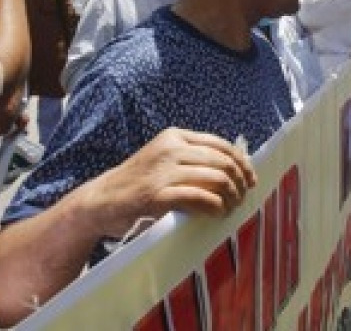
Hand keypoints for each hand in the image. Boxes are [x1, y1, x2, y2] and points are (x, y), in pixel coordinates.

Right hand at [74, 128, 254, 238]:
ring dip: (232, 196)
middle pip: (224, 161)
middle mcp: (171, 149)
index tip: (250, 178)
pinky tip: (218, 214)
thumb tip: (235, 166)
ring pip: (217, 179)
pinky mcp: (158, 196)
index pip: (221, 144)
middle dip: (240, 181)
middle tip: (243, 197)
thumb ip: (191, 157)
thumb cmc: (137, 183)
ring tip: (232, 207)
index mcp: (174, 136)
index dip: (242, 163)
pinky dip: (216, 207)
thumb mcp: (163, 159)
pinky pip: (201, 198)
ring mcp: (164, 172)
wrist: (100, 201)